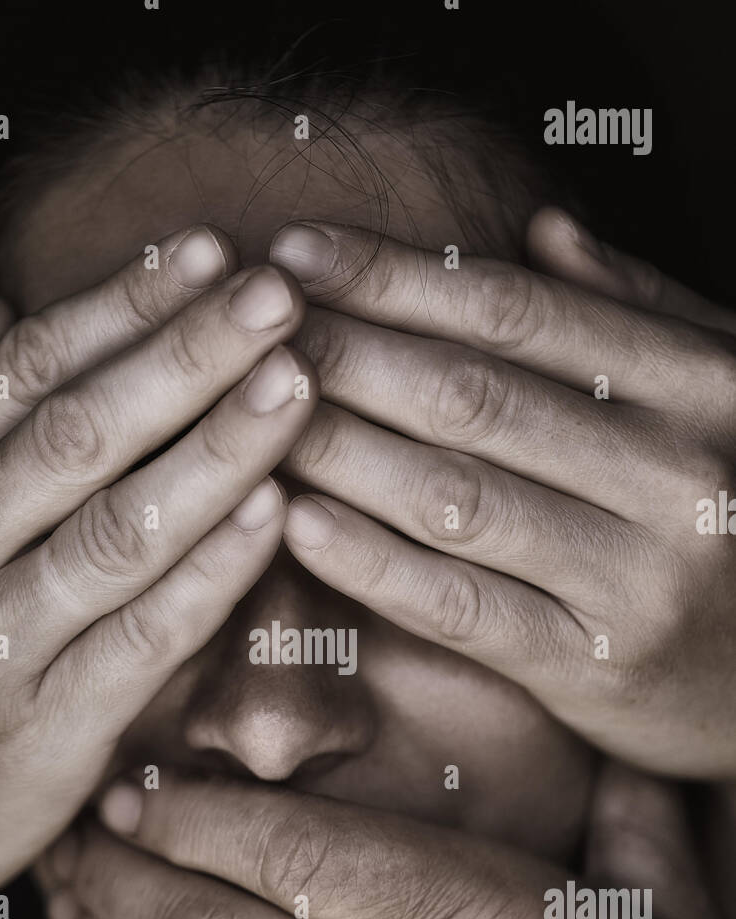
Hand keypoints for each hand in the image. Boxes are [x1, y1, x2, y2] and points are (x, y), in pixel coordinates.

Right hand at [0, 228, 314, 918]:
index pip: (14, 383)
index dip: (114, 308)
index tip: (201, 255)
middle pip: (71, 439)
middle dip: (182, 355)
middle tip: (275, 294)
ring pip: (113, 530)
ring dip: (214, 449)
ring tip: (295, 382)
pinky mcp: (42, 736)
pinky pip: (141, 639)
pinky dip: (211, 571)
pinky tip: (275, 511)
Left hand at [267, 211, 735, 778]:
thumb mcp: (719, 393)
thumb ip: (638, 311)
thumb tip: (543, 228)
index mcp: (698, 385)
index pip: (517, 313)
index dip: (393, 277)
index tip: (299, 251)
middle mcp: (673, 474)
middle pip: (472, 397)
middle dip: (345, 353)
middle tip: (251, 328)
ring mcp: (634, 578)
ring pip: (454, 497)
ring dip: (340, 451)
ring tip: (252, 416)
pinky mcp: (592, 668)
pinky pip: (461, 607)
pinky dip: (373, 563)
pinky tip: (297, 523)